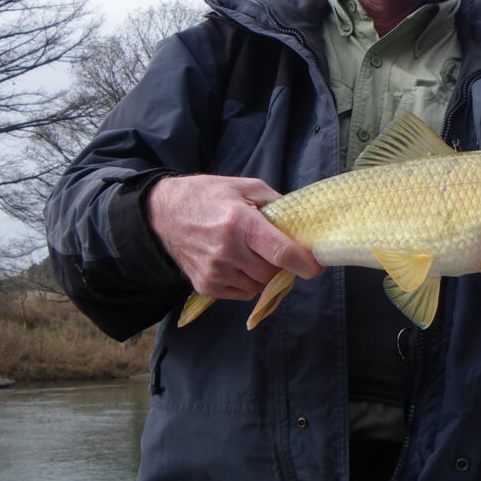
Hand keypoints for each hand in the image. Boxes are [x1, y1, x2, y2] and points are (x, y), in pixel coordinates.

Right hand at [147, 174, 321, 299]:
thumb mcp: (245, 187)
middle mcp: (227, 251)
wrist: (163, 214)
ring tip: (255, 255)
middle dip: (283, 266)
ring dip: (265, 274)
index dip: (305, 263)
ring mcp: (215, 272)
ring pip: (258, 286)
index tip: (317, 266)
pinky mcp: (206, 286)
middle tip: (280, 253)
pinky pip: (242, 293)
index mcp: (240, 224)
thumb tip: (301, 223)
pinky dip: (249, 283)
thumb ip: (276, 204)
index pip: (281, 252)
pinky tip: (240, 264)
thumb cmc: (208, 196)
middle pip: (272, 273)